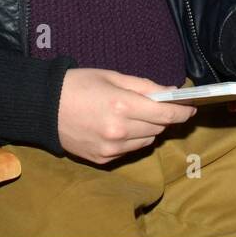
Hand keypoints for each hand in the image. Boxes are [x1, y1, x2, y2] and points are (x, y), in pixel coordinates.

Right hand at [57, 68, 196, 165]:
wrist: (43, 107)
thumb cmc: (78, 85)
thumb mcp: (113, 76)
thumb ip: (145, 86)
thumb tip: (171, 91)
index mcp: (122, 106)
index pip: (166, 113)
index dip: (182, 111)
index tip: (191, 108)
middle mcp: (119, 131)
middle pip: (158, 128)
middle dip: (164, 116)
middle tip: (160, 105)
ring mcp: (110, 149)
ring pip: (147, 141)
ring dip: (149, 129)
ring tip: (136, 114)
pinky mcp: (102, 159)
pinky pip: (130, 150)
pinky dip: (133, 139)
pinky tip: (121, 127)